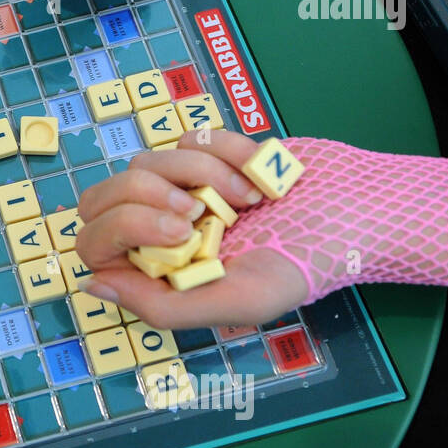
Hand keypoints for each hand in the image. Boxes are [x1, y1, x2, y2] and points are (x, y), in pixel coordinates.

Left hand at [75, 130, 307, 329]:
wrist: (353, 211)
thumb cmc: (300, 266)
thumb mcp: (238, 302)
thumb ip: (163, 306)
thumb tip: (93, 284)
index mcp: (155, 271)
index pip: (93, 244)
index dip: (121, 230)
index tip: (179, 233)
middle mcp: (155, 231)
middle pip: (101, 198)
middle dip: (146, 194)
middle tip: (199, 213)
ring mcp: (175, 189)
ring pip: (145, 163)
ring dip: (202, 176)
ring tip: (249, 201)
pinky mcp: (202, 154)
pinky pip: (189, 140)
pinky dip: (227, 154)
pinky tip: (259, 178)